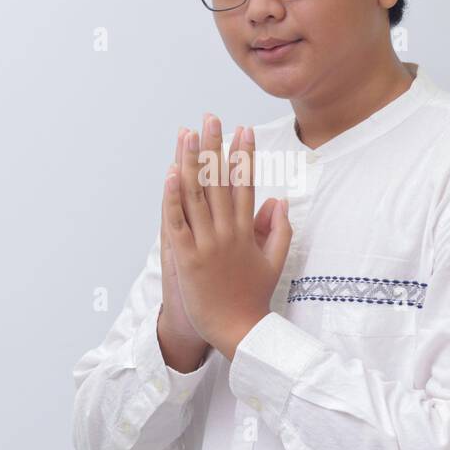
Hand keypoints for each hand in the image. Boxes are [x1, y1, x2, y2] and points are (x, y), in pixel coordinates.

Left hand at [163, 113, 291, 359]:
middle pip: (220, 181)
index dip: (244, 155)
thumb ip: (279, 229)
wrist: (239, 331)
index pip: (245, 184)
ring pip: (196, 195)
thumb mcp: (274, 261)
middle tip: (211, 118)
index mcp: (247, 231)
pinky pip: (176, 222)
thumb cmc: (254, 298)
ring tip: (188, 134)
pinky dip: (172, 197)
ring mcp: (206, 244)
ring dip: (192, 162)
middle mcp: (227, 232)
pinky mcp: (187, 258)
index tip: (244, 130)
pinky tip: (171, 173)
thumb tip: (279, 200)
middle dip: (216, 147)